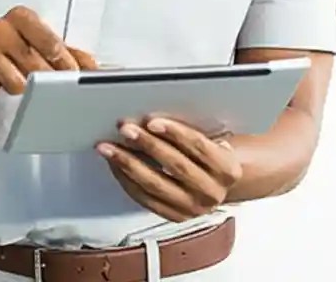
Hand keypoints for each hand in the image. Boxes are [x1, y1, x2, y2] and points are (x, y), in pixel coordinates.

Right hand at [0, 6, 98, 100]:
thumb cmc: (11, 54)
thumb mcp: (41, 49)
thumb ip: (70, 56)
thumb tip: (95, 68)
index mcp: (21, 18)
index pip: (48, 39)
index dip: (63, 60)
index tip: (72, 76)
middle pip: (33, 61)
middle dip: (44, 79)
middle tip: (49, 90)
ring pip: (11, 78)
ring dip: (18, 87)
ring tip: (16, 85)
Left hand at [98, 117, 243, 222]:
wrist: (214, 184)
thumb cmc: (206, 156)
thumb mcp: (208, 140)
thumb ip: (185, 131)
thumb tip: (147, 119)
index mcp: (227, 169)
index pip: (199, 146)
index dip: (175, 133)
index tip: (151, 121)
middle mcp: (213, 192)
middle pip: (175, 165)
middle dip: (147, 144)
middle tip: (125, 129)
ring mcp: (193, 208)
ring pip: (156, 184)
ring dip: (127, 163)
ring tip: (108, 147)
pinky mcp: (174, 216)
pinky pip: (145, 198)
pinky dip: (126, 179)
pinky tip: (115, 165)